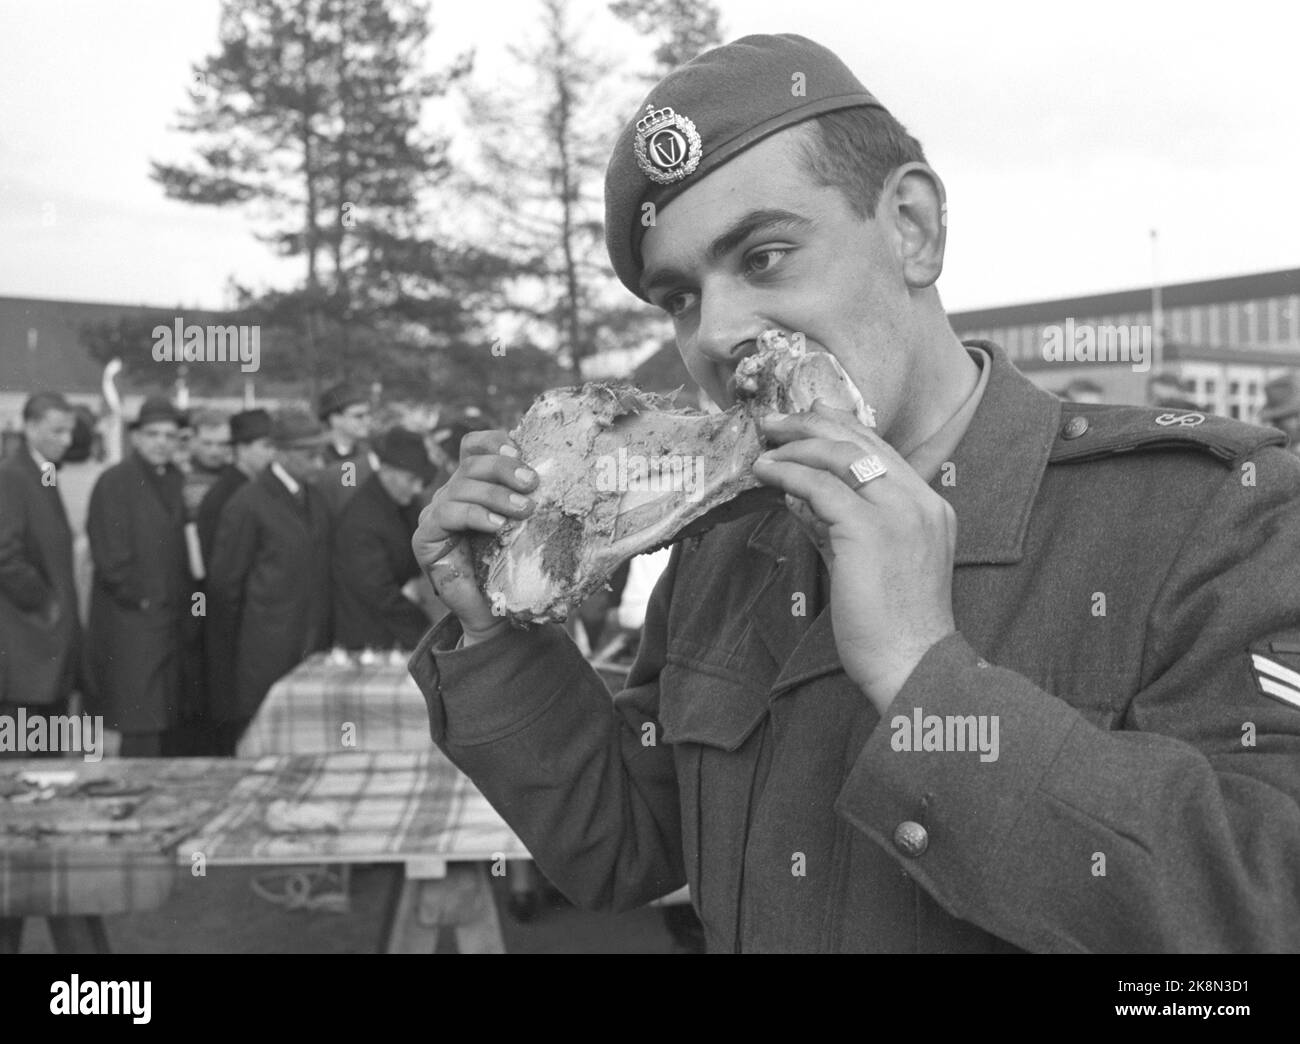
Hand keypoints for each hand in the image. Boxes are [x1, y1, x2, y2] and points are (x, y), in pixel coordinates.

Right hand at [412, 429, 536, 644]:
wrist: (496, 614)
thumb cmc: (515, 566)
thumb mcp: (527, 525)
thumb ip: (532, 498)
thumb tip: (568, 474)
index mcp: (474, 484)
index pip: (474, 446)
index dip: (493, 441)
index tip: (519, 449)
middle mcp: (452, 493)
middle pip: (472, 463)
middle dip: (505, 468)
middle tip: (533, 483)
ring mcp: (435, 514)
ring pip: (461, 487)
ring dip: (496, 495)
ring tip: (525, 510)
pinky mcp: (425, 538)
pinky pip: (446, 515)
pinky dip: (474, 515)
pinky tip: (496, 525)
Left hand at [753, 401, 956, 712]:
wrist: (912, 664)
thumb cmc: (891, 627)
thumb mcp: (866, 563)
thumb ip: (838, 526)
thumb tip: (799, 497)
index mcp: (930, 507)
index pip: (882, 451)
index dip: (841, 429)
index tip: (808, 419)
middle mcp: (920, 501)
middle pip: (862, 442)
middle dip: (813, 424)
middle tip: (775, 421)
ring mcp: (899, 512)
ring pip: (840, 456)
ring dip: (795, 447)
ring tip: (764, 449)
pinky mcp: (869, 529)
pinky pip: (820, 487)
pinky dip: (789, 474)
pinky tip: (767, 474)